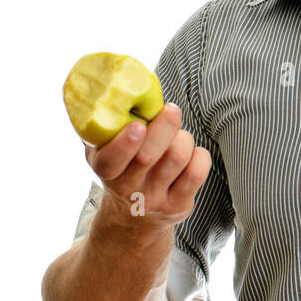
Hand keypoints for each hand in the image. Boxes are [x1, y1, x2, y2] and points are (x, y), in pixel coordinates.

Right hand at [83, 102, 211, 228]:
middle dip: (164, 128)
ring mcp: (154, 199)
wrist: (133, 215)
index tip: (138, 125)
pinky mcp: (178, 205)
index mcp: (105, 170)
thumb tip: (105, 85)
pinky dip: (199, 154)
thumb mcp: (101, 151)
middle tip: (171, 110)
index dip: (125, 143)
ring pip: (176, 158)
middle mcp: (127, 189)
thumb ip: (101, 125)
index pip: (111, 162)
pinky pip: (196, 173)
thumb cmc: (121, 167)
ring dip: (183, 137)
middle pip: (148, 156)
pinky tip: (192, 152)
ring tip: (179, 134)